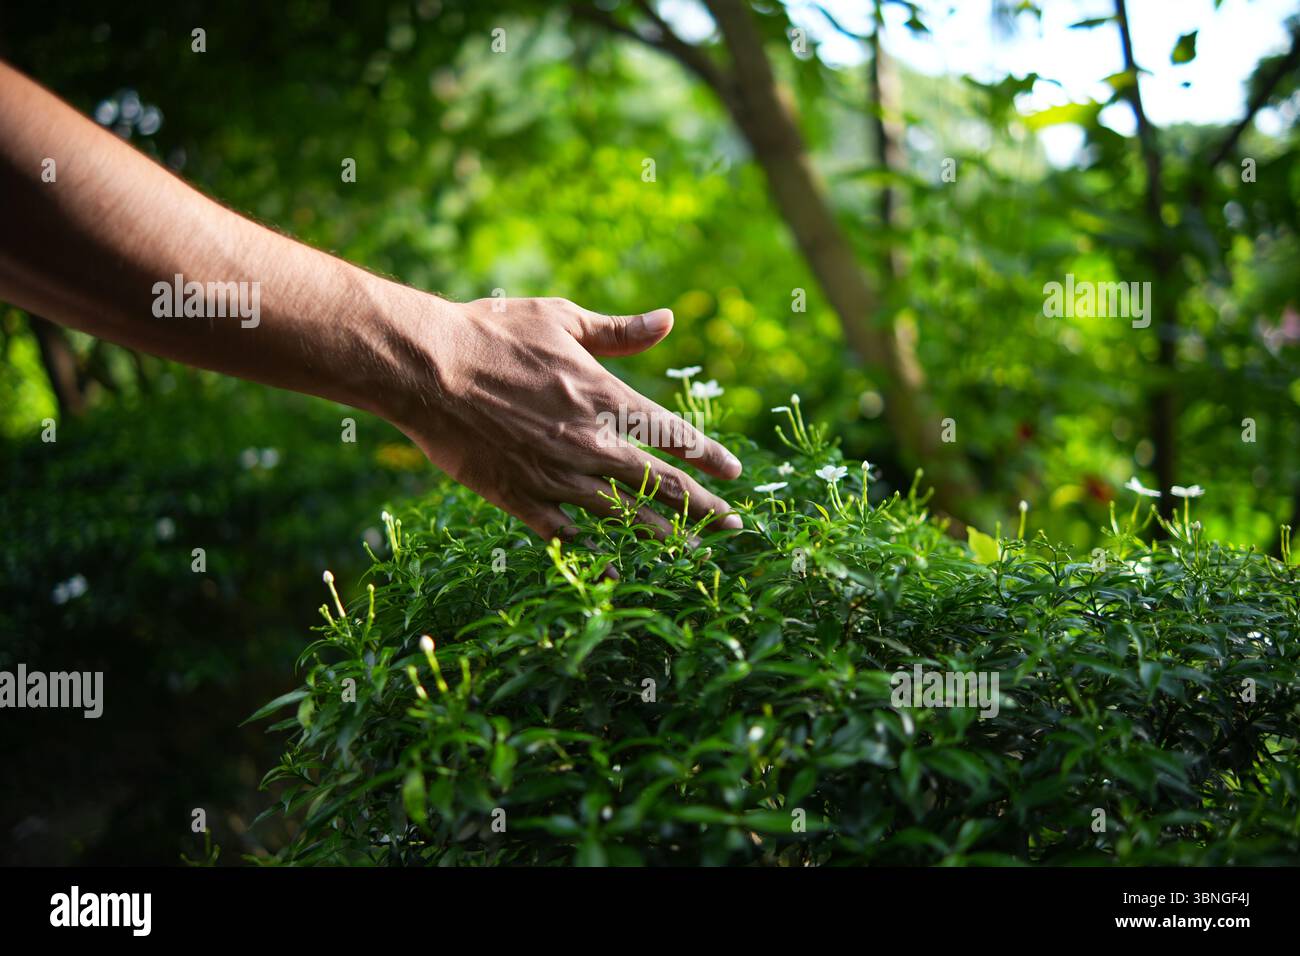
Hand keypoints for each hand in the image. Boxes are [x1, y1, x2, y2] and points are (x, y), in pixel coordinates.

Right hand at [385, 294, 743, 540]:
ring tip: (693, 553)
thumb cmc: (493, 334)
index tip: (734, 473)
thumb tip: (668, 320)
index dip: (708, 457)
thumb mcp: (562, 320)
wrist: (426, 368)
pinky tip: (620, 572)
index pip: (673, 434)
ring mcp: (557, 475)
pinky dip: (598, 556)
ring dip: (664, 536)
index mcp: (604, 396)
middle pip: (662, 484)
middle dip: (704, 508)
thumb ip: (619, 331)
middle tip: (735, 526)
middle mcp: (590, 442)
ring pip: (624, 516)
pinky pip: (569, 537)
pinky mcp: (521, 499)